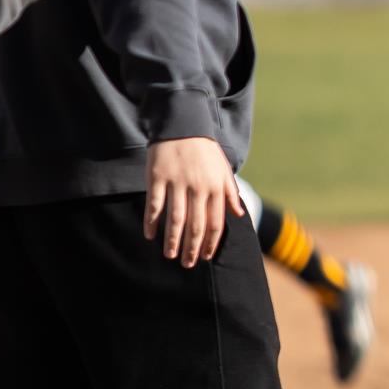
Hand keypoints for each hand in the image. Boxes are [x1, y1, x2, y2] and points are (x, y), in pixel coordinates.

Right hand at [144, 137, 246, 267]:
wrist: (184, 124)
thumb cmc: (205, 149)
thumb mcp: (224, 168)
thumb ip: (231, 192)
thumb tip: (238, 214)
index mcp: (216, 187)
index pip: (216, 222)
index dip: (211, 243)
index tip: (206, 257)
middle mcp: (198, 187)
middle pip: (196, 225)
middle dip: (192, 248)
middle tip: (187, 264)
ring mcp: (177, 182)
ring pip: (175, 219)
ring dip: (172, 240)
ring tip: (170, 256)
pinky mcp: (158, 176)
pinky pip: (154, 204)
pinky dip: (151, 221)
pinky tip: (149, 235)